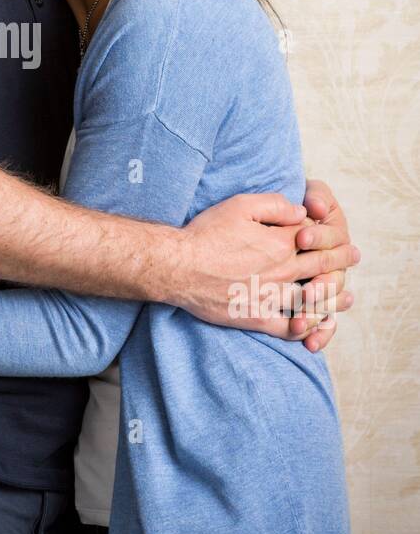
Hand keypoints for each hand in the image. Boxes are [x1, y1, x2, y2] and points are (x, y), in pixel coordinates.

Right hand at [177, 191, 357, 349]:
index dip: (328, 233)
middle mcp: (281, 271)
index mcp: (280, 242)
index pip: (314, 237)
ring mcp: (271, 296)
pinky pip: (289, 327)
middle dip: (341, 259)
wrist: (179, 267)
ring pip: (312, 299)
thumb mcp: (240, 205)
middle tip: (354, 255)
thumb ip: (275, 205)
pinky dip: (306, 327)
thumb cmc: (207, 233)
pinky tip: (314, 325)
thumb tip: (302, 213)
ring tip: (348, 296)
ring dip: (334, 297)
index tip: (339, 231)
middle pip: (320, 265)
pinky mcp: (257, 317)